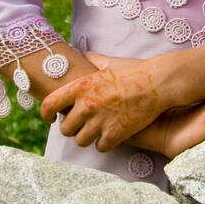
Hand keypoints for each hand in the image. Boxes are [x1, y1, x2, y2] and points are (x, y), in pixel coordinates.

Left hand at [40, 53, 169, 150]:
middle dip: (73, 128)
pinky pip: (100, 147)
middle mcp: (87, 105)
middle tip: (83, 125)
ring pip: (80, 141)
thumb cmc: (136, 71)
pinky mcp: (115, 134)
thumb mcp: (111, 63)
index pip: (50, 104)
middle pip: (65, 129)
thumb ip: (95, 61)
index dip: (46, 114)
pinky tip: (112, 136)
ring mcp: (100, 121)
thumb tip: (87, 55)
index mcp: (82, 86)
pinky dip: (105, 144)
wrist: (159, 83)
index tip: (51, 118)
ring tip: (97, 131)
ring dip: (88, 138)